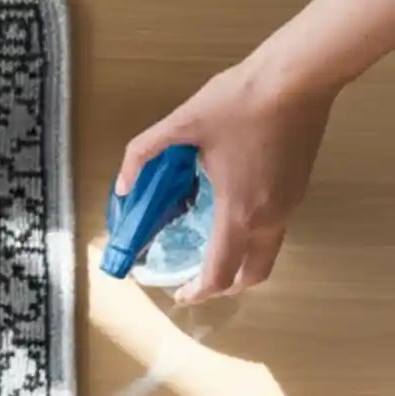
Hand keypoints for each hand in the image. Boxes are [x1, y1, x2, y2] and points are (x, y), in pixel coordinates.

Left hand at [115, 57, 335, 304]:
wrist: (297, 76)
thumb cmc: (238, 101)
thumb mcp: (179, 124)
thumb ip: (142, 155)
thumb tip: (120, 186)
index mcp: (240, 212)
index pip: (221, 275)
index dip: (198, 293)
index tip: (179, 293)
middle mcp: (270, 217)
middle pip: (253, 275)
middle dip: (224, 287)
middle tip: (197, 282)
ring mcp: (291, 204)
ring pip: (268, 253)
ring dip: (241, 264)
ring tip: (211, 252)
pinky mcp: (300, 188)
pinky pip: (276, 228)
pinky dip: (254, 239)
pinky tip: (232, 217)